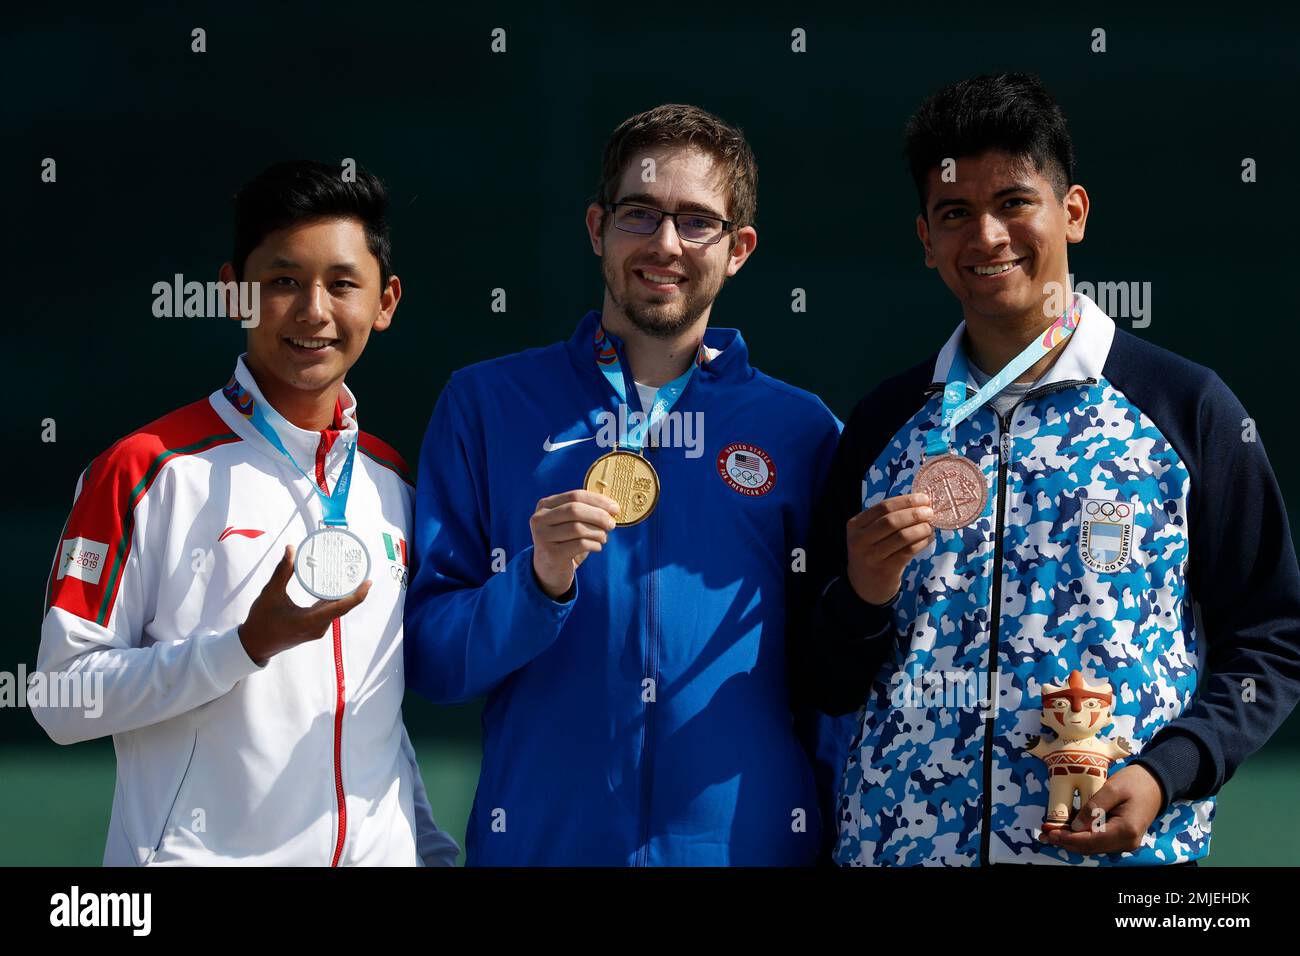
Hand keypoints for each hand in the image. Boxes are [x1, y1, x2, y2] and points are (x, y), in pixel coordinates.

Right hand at [238, 545, 371, 665]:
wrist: (255, 644)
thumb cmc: (261, 621)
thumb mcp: (270, 594)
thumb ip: (282, 572)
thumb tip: (291, 549)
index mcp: (309, 621)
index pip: (341, 608)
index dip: (357, 595)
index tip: (368, 581)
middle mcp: (318, 627)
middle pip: (342, 606)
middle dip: (353, 589)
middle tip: (358, 570)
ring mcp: (317, 629)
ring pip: (337, 609)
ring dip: (344, 594)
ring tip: (350, 575)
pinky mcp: (315, 627)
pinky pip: (330, 611)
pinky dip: (334, 599)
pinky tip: (336, 586)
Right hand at [530, 490, 618, 598]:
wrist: (550, 571)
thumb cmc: (566, 542)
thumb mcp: (572, 523)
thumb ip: (586, 511)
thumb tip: (612, 507)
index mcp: (545, 505)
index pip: (575, 495)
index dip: (598, 500)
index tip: (615, 508)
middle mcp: (539, 518)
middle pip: (575, 510)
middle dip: (599, 516)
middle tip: (612, 524)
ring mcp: (543, 536)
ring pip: (578, 528)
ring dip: (598, 532)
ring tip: (603, 538)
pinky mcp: (551, 554)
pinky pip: (580, 544)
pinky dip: (594, 544)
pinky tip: (597, 547)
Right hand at [845, 493, 934, 604]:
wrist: (864, 586)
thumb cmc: (872, 552)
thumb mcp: (869, 534)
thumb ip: (887, 518)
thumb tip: (920, 503)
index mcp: (855, 525)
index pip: (882, 507)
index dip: (905, 501)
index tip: (923, 498)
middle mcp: (860, 540)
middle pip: (891, 521)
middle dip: (914, 514)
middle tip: (930, 512)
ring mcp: (872, 557)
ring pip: (902, 536)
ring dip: (921, 528)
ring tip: (930, 525)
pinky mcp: (885, 570)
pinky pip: (908, 551)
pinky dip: (922, 542)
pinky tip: (929, 538)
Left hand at [1041, 764, 1163, 853]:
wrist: (1156, 783)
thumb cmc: (1135, 782)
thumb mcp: (1112, 789)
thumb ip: (1093, 808)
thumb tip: (1075, 827)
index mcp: (1125, 831)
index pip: (1090, 841)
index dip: (1067, 839)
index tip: (1050, 833)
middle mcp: (1126, 842)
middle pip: (1090, 847)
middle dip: (1066, 842)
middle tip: (1045, 834)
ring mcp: (1125, 842)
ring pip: (1093, 846)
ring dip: (1073, 840)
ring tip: (1053, 831)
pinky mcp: (1122, 837)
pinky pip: (1099, 840)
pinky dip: (1083, 836)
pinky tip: (1069, 827)